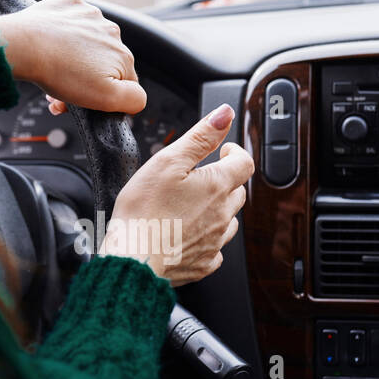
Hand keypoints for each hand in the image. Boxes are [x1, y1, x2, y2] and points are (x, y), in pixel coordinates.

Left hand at [0, 0, 146, 114]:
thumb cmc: (61, 73)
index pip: (122, 82)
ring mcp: (88, 14)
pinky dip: (61, 35)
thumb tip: (139, 96)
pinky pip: (69, 23)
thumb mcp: (106, 98)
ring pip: (85, 44)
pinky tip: (50, 46)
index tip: (81, 104)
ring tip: (52, 73)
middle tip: (61, 93)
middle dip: (85, 80)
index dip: (103, 97)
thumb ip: (134, 99)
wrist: (23, 45)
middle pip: (102, 63)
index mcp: (123, 54)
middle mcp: (111, 30)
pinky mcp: (67, 4)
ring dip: (72, 60)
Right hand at [100, 103, 253, 285]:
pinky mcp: (204, 264)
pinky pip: (215, 249)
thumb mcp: (168, 161)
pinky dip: (207, 239)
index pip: (244, 163)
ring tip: (194, 206)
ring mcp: (214, 242)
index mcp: (217, 186)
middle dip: (225, 180)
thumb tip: (225, 115)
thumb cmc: (145, 211)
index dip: (235, 152)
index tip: (223, 151)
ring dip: (218, 210)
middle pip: (237, 192)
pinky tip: (189, 235)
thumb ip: (200, 136)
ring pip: (228, 220)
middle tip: (204, 177)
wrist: (134, 260)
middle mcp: (222, 214)